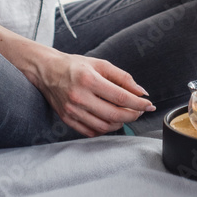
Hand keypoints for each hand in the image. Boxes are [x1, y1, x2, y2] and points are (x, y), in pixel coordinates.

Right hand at [30, 48, 155, 137]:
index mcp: (89, 79)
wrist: (46, 71)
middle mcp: (79, 97)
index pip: (121, 97)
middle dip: (133, 115)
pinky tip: (111, 120)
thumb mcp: (100, 64)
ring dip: (121, 123)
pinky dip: (106, 129)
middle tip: (140, 111)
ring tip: (126, 114)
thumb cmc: (74, 65)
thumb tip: (141, 92)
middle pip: (114, 114)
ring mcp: (72, 110)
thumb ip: (122, 77)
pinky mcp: (67, 119)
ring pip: (105, 126)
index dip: (139, 103)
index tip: (149, 105)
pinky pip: (92, 132)